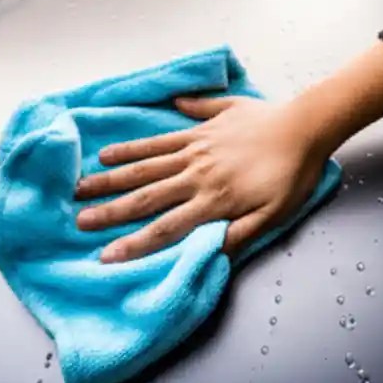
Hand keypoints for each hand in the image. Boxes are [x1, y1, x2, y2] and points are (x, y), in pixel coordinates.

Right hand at [74, 96, 329, 262]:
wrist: (304, 127)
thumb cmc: (292, 176)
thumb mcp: (273, 216)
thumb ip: (237, 234)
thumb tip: (205, 252)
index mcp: (213, 200)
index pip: (166, 228)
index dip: (135, 244)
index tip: (106, 255)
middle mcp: (197, 175)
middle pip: (146, 196)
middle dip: (109, 210)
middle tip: (78, 220)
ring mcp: (196, 149)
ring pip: (145, 166)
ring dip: (112, 177)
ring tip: (81, 186)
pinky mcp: (201, 127)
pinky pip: (161, 137)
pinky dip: (135, 144)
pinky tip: (111, 150)